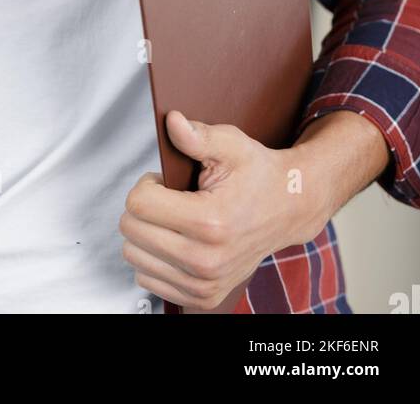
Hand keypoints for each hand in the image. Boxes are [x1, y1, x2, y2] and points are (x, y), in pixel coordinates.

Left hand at [119, 110, 328, 309]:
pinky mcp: (202, 297)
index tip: (165, 182)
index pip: (139, 205)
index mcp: (210, 223)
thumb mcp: (232, 145)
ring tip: (174, 219)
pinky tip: (175, 241)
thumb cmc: (258, 176)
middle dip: (143, 207)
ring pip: (135, 256)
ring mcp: (204, 284)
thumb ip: (198, 135)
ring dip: (146, 233)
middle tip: (169, 198)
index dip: (147, 184)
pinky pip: (148, 279)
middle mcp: (206, 260)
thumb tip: (173, 122)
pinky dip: (153, 258)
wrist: (287, 210)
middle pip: (132, 231)